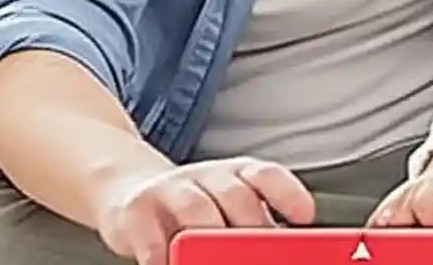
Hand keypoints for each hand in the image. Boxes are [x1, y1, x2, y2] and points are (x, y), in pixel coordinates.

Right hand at [92, 156, 314, 264]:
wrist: (128, 193)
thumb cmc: (193, 209)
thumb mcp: (229, 210)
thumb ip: (256, 229)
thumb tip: (285, 252)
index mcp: (237, 176)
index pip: (267, 176)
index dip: (288, 194)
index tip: (304, 218)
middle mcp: (207, 178)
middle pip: (236, 195)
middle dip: (252, 229)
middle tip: (260, 255)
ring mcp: (170, 191)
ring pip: (196, 207)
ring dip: (210, 239)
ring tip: (214, 259)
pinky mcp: (135, 212)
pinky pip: (150, 236)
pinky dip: (162, 256)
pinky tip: (170, 264)